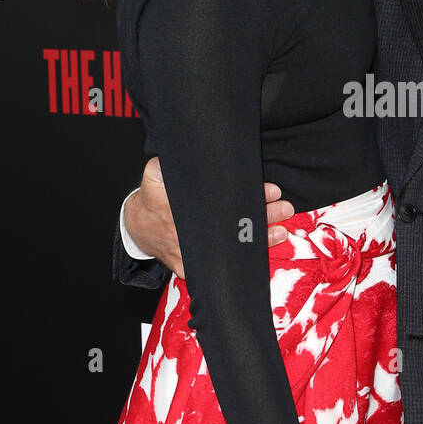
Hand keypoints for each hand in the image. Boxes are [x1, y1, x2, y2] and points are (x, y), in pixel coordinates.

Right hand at [124, 160, 295, 269]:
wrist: (139, 228)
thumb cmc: (153, 198)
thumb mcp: (155, 175)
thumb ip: (167, 165)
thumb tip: (193, 155)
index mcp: (175, 205)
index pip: (219, 200)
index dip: (248, 195)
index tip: (269, 190)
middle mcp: (182, 231)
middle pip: (231, 225)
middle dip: (261, 216)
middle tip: (283, 207)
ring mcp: (187, 252)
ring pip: (230, 247)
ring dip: (259, 237)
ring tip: (282, 228)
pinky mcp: (189, 268)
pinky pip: (223, 263)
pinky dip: (247, 255)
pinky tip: (265, 246)